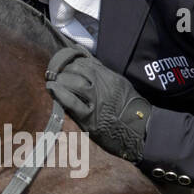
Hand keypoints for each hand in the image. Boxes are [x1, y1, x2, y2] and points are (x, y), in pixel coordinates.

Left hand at [45, 45, 152, 162]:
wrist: (140, 132)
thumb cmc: (130, 111)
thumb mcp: (121, 86)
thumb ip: (105, 75)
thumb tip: (87, 63)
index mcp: (110, 77)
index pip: (86, 62)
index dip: (72, 62)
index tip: (65, 67)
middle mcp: (103, 86)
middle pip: (77, 69)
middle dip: (63, 70)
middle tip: (55, 75)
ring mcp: (96, 101)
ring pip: (73, 82)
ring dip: (59, 80)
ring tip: (52, 82)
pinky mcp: (90, 118)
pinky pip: (71, 102)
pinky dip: (59, 93)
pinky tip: (52, 89)